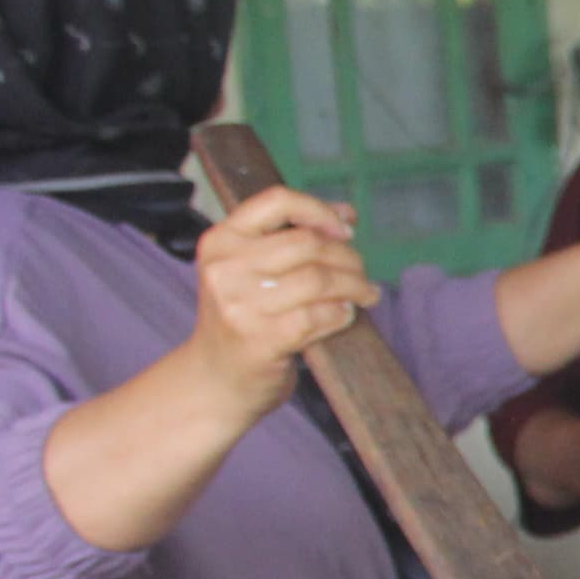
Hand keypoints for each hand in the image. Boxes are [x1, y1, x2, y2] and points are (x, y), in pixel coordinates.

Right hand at [189, 188, 380, 416]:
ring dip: (354, 285)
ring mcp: (240, 305)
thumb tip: (346, 214)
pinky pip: (319, 315)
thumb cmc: (243, 318)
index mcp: (220, 241)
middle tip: (361, 273)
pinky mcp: (261, 339)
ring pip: (319, 279)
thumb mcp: (250, 271)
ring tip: (365, 294)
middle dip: (347, 256)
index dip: (319, 210)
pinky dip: (341, 314)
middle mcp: (225, 268)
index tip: (345, 229)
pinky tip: (345, 315)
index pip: (276, 201)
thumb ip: (290, 237)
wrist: (214, 378)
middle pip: (308, 243)